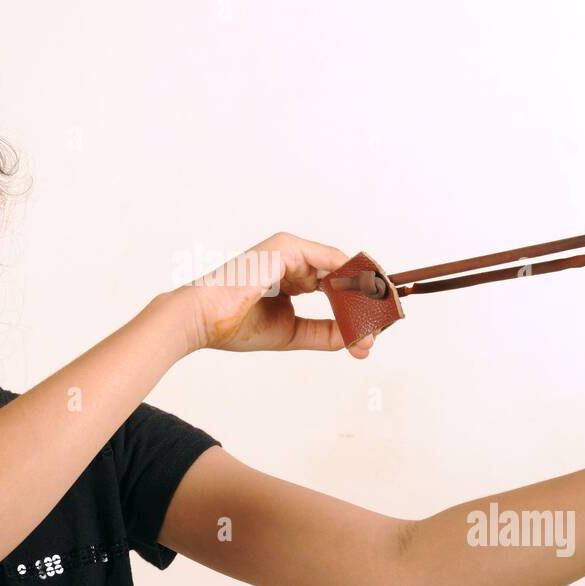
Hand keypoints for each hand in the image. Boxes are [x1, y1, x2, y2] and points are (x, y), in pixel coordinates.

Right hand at [172, 232, 376, 357]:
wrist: (203, 320)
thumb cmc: (234, 325)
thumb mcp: (292, 332)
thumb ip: (325, 332)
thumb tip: (359, 339)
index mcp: (290, 277)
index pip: (334, 287)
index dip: (356, 307)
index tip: (373, 331)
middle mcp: (293, 259)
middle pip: (343, 276)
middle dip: (366, 301)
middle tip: (382, 326)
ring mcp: (291, 250)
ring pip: (341, 269)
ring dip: (361, 294)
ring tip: (372, 320)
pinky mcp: (287, 247)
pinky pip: (331, 261)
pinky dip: (350, 280)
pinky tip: (359, 301)